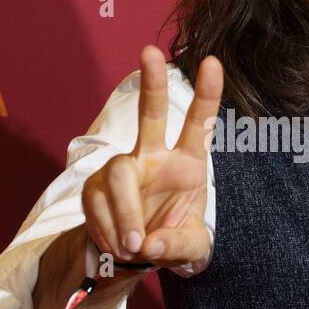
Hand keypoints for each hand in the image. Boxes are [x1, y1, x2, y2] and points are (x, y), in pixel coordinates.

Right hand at [82, 45, 222, 270]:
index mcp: (188, 165)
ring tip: (134, 245)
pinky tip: (118, 245)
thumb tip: (150, 241)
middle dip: (152, 83)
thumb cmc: (170, 240)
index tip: (213, 63)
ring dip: (126, 213)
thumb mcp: (190, 251)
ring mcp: (123, 169)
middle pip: (151, 115)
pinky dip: (109, 230)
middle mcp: (155, 158)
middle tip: (150, 52)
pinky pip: (99, 204)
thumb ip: (177, 245)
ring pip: (119, 175)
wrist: (133, 256)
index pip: (198, 125)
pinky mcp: (95, 187)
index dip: (207, 95)